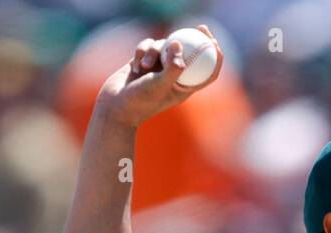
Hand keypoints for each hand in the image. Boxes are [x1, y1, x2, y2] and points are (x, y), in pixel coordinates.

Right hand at [95, 24, 223, 128]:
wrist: (115, 106)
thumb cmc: (140, 101)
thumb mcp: (159, 85)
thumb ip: (172, 66)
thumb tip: (179, 44)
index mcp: (185, 87)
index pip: (207, 71)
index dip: (215, 56)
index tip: (215, 41)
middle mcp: (174, 76)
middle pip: (190, 53)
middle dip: (197, 39)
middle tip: (200, 27)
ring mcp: (159, 67)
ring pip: (164, 46)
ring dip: (153, 51)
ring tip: (144, 66)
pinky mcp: (145, 60)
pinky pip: (147, 45)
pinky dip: (141, 52)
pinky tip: (134, 66)